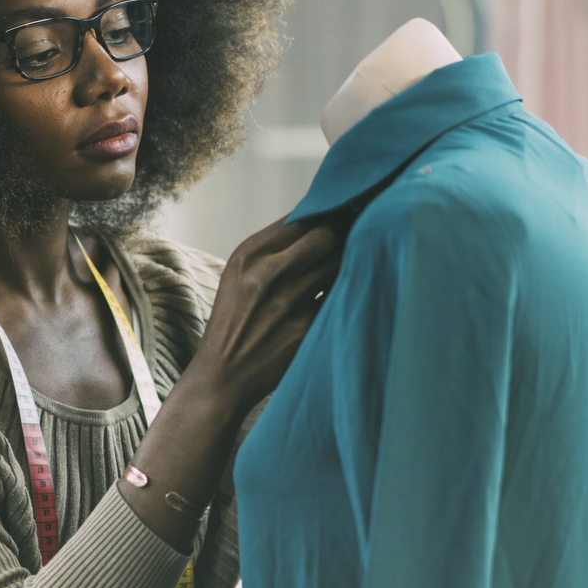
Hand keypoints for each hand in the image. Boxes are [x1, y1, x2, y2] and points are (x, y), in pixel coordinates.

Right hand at [187, 216, 343, 419]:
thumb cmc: (236, 319)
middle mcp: (268, 273)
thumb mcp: (239, 274)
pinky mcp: (308, 330)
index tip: (344, 212)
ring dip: (356, 258)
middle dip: (348, 230)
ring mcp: (290, 302)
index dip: (329, 211)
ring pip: (342, 262)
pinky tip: (355, 292)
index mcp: (249, 254)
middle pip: (328, 234)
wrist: (223, 376)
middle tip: (363, 232)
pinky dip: (352, 291)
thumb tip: (322, 216)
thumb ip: (274, 246)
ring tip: (364, 258)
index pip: (303, 217)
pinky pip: (343, 296)